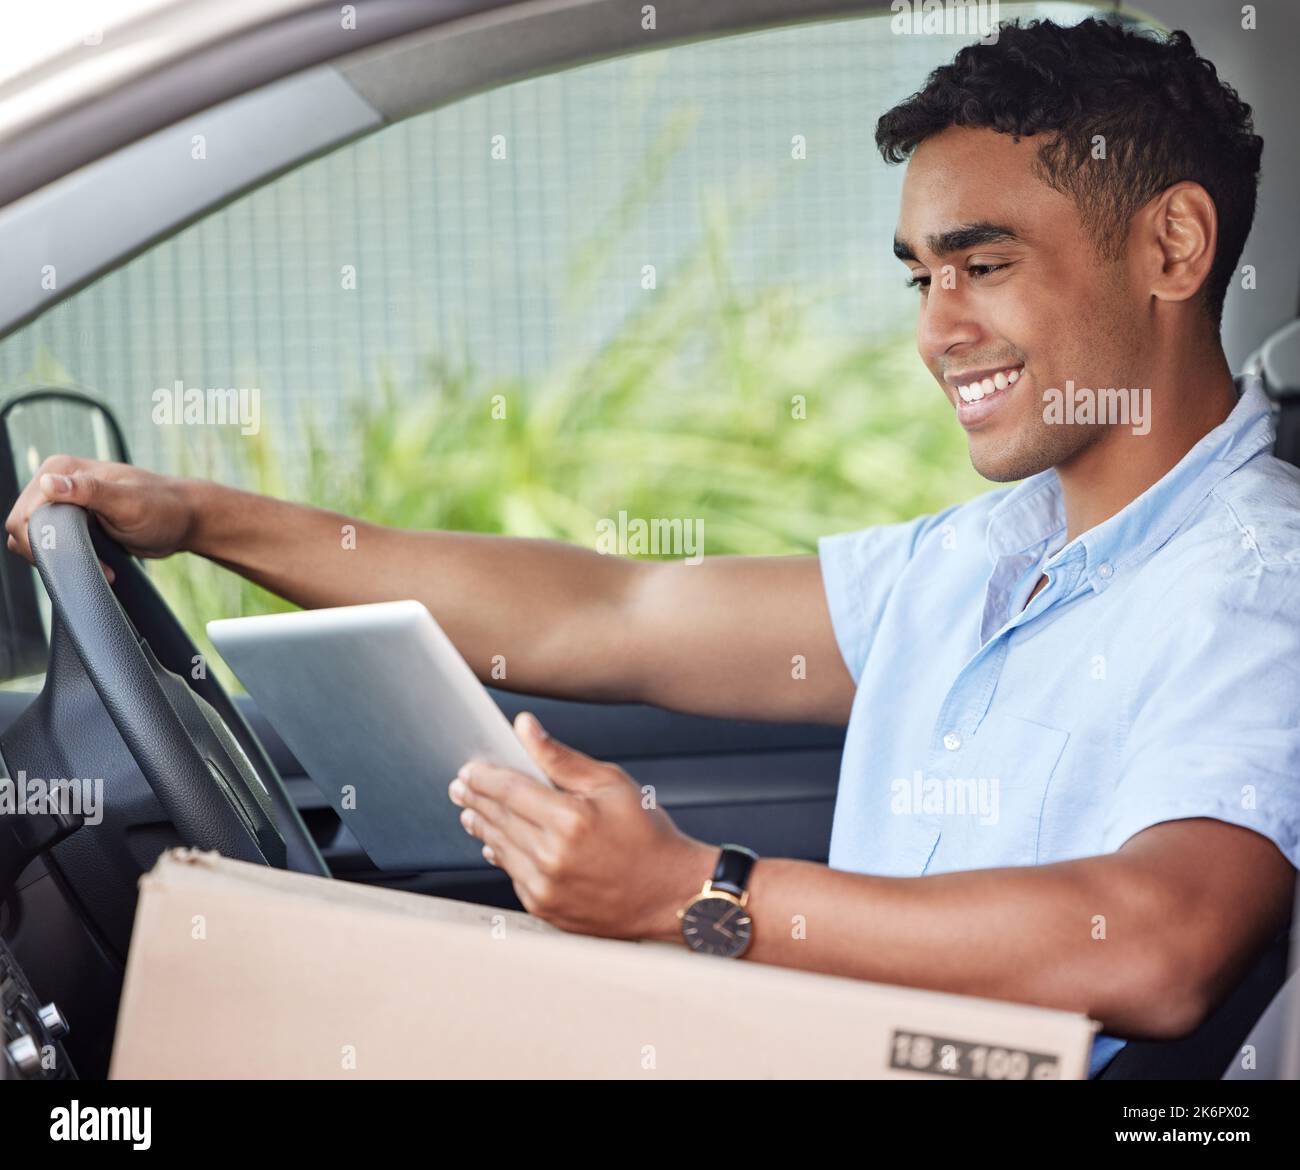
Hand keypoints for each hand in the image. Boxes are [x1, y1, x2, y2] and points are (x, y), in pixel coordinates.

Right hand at [5, 455, 201, 575]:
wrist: (185, 520)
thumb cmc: (164, 507)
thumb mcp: (128, 501)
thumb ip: (89, 491)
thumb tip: (48, 483)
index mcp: (61, 469)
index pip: (25, 513)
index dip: (45, 541)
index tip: (81, 556)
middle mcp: (57, 483)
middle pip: (23, 528)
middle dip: (52, 553)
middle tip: (95, 564)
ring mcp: (63, 503)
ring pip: (34, 539)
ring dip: (61, 558)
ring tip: (101, 565)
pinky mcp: (73, 522)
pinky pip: (51, 545)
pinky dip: (68, 559)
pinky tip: (99, 564)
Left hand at [449, 712, 716, 941]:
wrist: (672, 894)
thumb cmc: (648, 836)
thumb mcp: (611, 783)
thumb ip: (560, 757)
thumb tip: (525, 728)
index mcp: (569, 820)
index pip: (508, 789)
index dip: (483, 776)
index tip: (470, 768)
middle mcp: (551, 857)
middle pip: (497, 819)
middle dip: (475, 799)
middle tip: (460, 787)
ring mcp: (546, 887)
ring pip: (499, 848)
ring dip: (482, 826)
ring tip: (472, 812)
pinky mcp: (546, 908)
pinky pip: (512, 876)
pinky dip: (501, 855)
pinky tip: (496, 844)